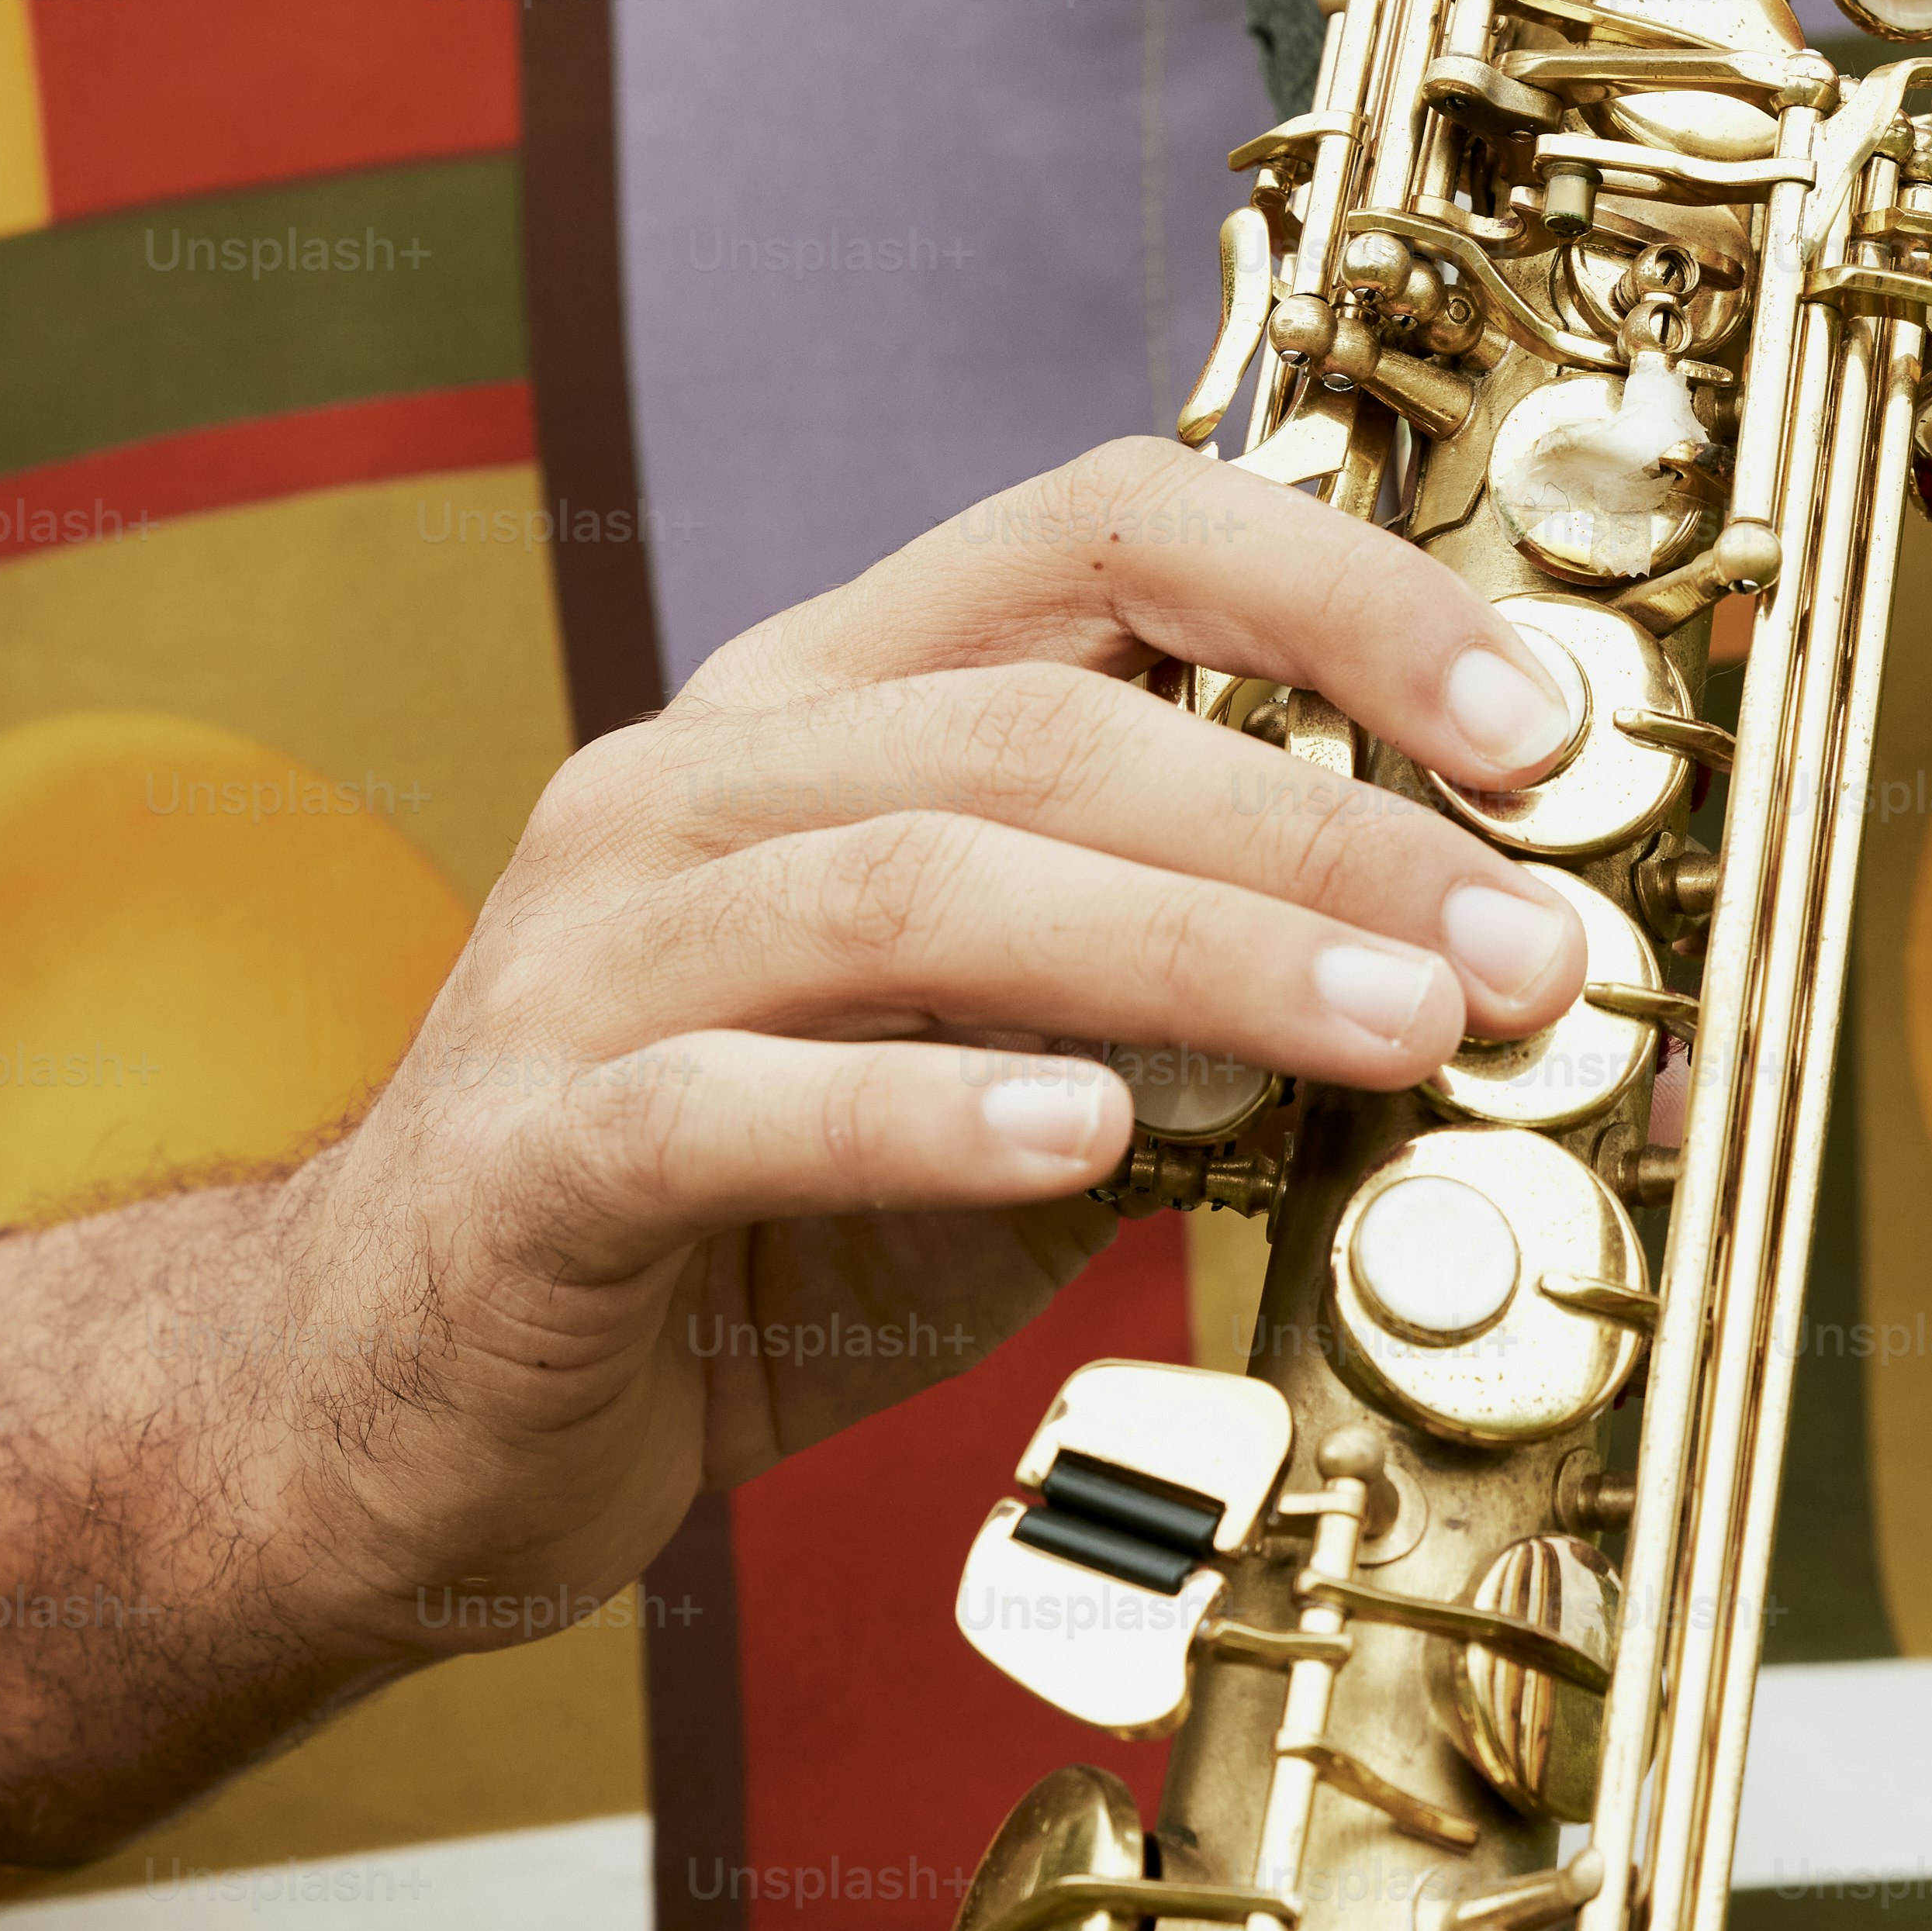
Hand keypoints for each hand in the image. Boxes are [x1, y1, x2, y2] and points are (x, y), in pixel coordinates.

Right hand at [0, 439, 1590, 1865]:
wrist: (394, 1406)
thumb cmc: (753, 1223)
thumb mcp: (1021, 1083)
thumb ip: (1211, 1021)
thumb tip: (1504, 1005)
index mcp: (835, 701)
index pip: (1107, 524)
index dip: (1340, 595)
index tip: (1536, 724)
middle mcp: (702, 777)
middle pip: (1053, 722)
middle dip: (1328, 827)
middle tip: (1523, 943)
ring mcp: (596, 951)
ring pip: (927, 886)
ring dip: (1200, 955)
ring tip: (1398, 1029)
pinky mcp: (534, 1149)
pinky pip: (746, 1099)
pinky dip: (935, 1111)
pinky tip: (1092, 1142)